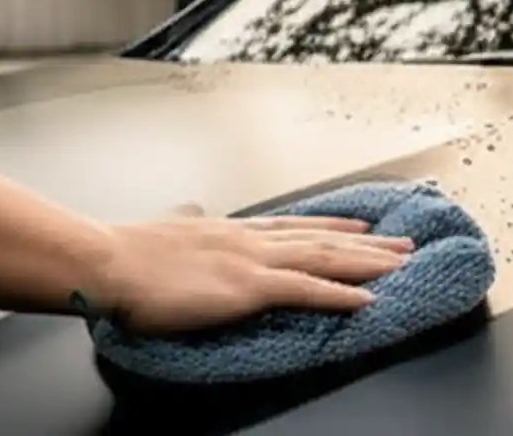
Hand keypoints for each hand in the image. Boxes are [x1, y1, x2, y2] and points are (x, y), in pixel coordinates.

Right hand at [90, 205, 413, 333]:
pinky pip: (307, 290)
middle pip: (322, 238)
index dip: (333, 224)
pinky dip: (340, 295)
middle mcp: (251, 239)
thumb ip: (184, 223)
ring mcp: (253, 261)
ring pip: (325, 258)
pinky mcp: (249, 287)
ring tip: (402, 265)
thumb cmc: (126, 253)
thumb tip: (186, 212)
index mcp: (231, 230)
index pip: (295, 224)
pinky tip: (367, 300)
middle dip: (367, 243)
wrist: (108, 261)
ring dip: (367, 263)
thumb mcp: (165, 228)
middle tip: (403, 244)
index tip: (361, 224)